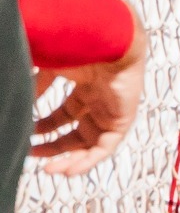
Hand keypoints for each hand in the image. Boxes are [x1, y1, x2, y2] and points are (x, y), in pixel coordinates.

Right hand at [33, 15, 147, 176]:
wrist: (110, 42)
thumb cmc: (83, 48)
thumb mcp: (53, 68)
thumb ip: (38, 86)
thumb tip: (23, 103)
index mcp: (86, 84)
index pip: (66, 113)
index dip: (46, 126)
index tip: (27, 135)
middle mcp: (100, 99)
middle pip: (77, 130)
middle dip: (54, 145)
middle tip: (32, 152)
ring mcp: (112, 110)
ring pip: (91, 143)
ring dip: (69, 158)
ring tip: (49, 169)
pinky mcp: (123, 119)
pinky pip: (106, 147)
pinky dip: (87, 161)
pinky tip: (67, 170)